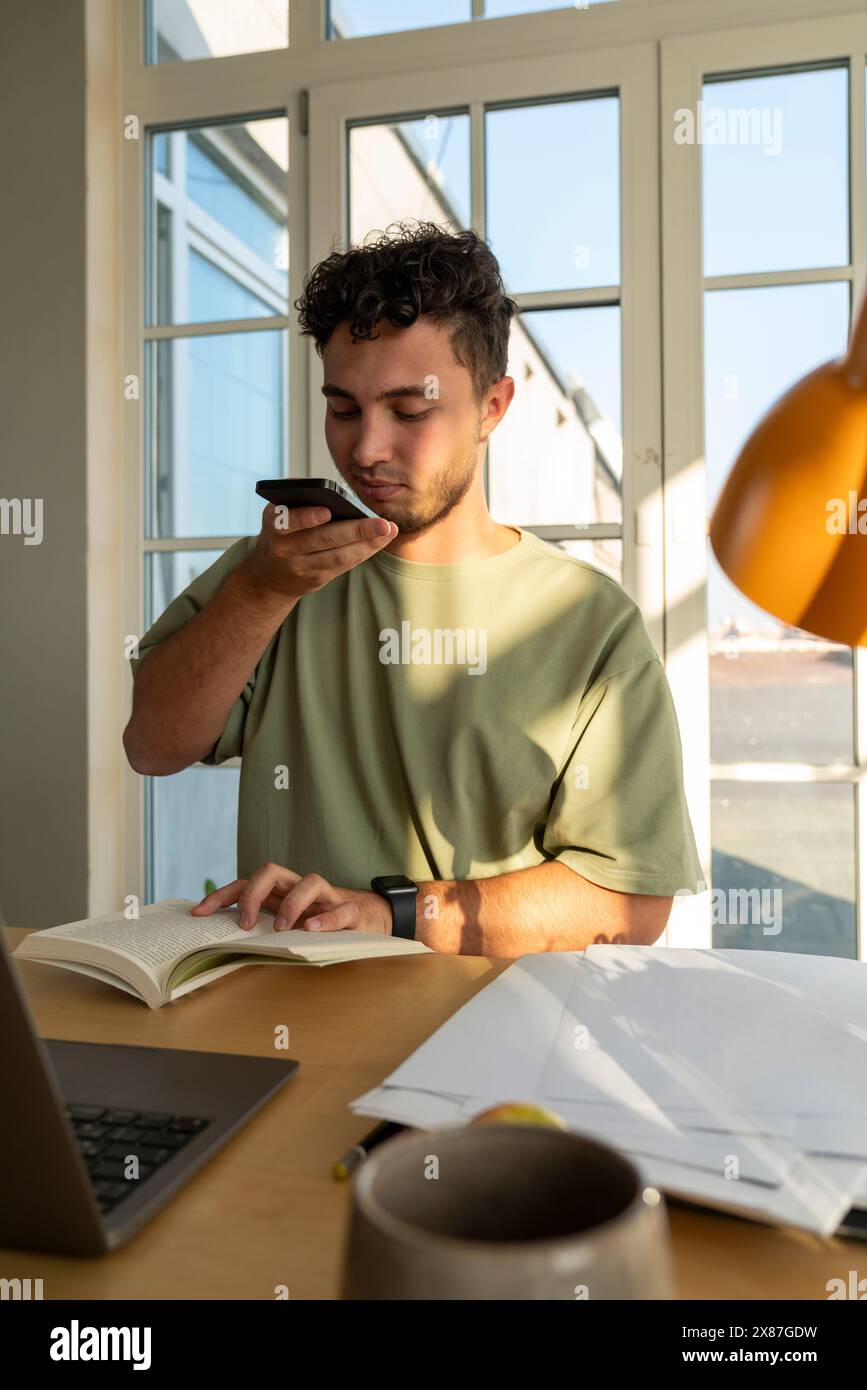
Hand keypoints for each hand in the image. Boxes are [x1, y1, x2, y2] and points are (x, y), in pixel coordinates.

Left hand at [190, 862, 392, 934]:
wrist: (369, 922)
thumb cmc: (319, 927)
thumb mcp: (286, 930)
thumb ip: (261, 931)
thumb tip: (222, 947)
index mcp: (279, 894)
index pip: (244, 885)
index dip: (221, 896)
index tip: (199, 914)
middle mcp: (300, 889)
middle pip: (271, 872)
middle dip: (252, 894)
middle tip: (245, 924)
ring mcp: (327, 898)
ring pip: (310, 881)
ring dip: (291, 904)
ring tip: (281, 928)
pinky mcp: (352, 911)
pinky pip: (342, 908)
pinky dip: (326, 918)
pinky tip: (312, 929)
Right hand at [239, 503, 396, 602]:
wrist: (268, 575)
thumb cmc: (282, 532)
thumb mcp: (278, 513)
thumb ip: (298, 498)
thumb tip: (327, 487)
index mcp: (274, 524)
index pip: (288, 521)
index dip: (306, 517)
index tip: (326, 511)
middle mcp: (284, 548)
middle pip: (323, 540)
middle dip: (355, 531)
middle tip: (382, 523)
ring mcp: (300, 567)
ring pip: (337, 556)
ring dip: (367, 544)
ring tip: (388, 531)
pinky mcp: (316, 579)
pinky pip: (343, 565)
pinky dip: (363, 552)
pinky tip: (381, 541)